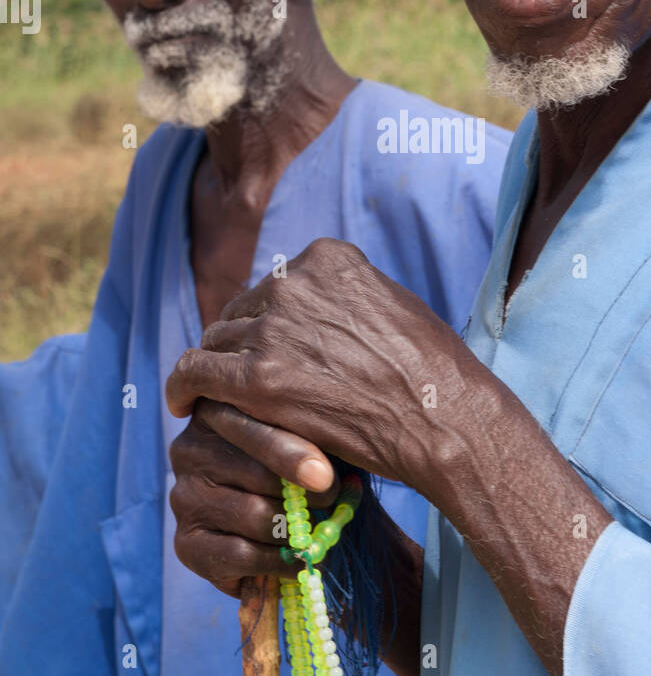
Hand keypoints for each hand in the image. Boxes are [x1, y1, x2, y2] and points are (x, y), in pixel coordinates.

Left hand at [166, 237, 498, 499]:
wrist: (444, 418)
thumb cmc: (432, 374)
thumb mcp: (392, 306)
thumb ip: (346, 300)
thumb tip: (321, 315)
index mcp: (327, 258)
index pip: (273, 286)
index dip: (265, 321)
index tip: (267, 347)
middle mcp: (294, 282)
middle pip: (240, 312)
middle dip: (239, 345)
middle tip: (238, 380)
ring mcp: (274, 328)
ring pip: (216, 343)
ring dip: (216, 371)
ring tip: (214, 398)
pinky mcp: (259, 378)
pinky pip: (194, 372)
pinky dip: (182, 387)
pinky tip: (183, 405)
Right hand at [169, 396, 340, 597]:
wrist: (265, 535)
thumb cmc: (292, 474)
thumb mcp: (301, 443)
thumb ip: (310, 443)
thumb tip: (327, 474)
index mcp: (216, 411)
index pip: (254, 424)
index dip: (293, 453)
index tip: (325, 477)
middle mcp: (189, 450)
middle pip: (259, 473)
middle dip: (306, 497)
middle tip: (332, 505)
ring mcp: (182, 497)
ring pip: (255, 515)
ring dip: (295, 532)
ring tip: (316, 535)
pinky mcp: (185, 543)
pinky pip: (241, 554)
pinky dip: (277, 562)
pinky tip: (295, 562)